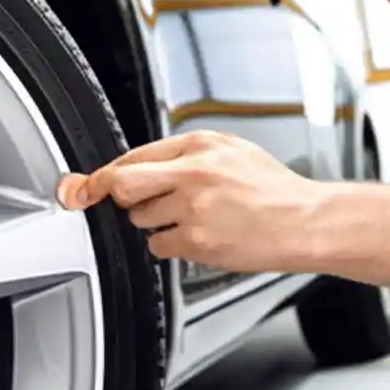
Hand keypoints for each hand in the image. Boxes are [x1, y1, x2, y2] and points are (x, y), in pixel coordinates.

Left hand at [55, 130, 328, 271]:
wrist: (307, 221)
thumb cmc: (273, 190)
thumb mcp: (232, 152)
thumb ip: (186, 155)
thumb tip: (140, 167)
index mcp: (200, 144)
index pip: (133, 155)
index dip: (104, 173)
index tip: (83, 185)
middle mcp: (194, 171)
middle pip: (122, 182)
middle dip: (110, 195)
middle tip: (115, 203)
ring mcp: (194, 207)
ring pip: (140, 218)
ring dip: (153, 222)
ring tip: (191, 218)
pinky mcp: (197, 240)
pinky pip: (159, 245)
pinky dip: (170, 245)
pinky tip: (199, 237)